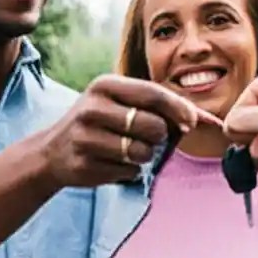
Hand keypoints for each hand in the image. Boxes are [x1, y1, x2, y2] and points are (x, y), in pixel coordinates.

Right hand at [35, 74, 220, 188]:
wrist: (52, 151)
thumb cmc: (99, 123)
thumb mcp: (121, 103)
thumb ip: (158, 107)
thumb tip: (205, 120)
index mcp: (105, 85)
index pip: (153, 94)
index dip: (179, 109)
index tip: (193, 122)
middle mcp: (92, 108)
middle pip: (153, 127)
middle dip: (159, 137)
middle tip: (145, 137)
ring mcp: (85, 137)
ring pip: (142, 153)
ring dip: (143, 157)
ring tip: (125, 151)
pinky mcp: (83, 164)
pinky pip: (126, 172)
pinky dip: (127, 171)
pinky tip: (109, 162)